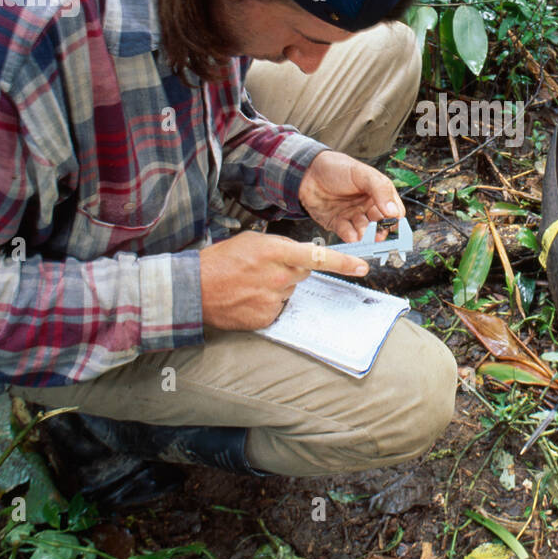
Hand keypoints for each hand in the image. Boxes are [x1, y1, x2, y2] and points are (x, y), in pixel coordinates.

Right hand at [198, 231, 368, 331]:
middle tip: (265, 268)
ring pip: (289, 290)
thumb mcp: (251, 241)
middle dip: (290, 269)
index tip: (362, 266)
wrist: (196, 289)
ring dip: (277, 286)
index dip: (343, 262)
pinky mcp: (267, 316)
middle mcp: (279, 276)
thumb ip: (279, 246)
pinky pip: (278, 307)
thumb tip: (297, 253)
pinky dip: (267, 302)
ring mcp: (273, 298)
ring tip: (250, 283)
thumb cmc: (220, 261)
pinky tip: (249, 297)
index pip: (318, 256)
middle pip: (302, 272)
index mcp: (275, 252)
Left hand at [298, 151, 404, 242]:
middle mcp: (368, 207)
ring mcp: (353, 216)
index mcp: (379, 194)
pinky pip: (348, 235)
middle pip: (381, 225)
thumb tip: (395, 213)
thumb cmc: (337, 168)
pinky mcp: (338, 224)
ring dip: (366, 235)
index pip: (394, 211)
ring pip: (365, 232)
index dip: (395, 219)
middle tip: (379, 235)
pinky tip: (352, 236)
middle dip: (381, 231)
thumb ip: (381, 191)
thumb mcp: (363, 174)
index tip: (392, 224)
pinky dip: (351, 237)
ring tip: (363, 234)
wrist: (307, 172)